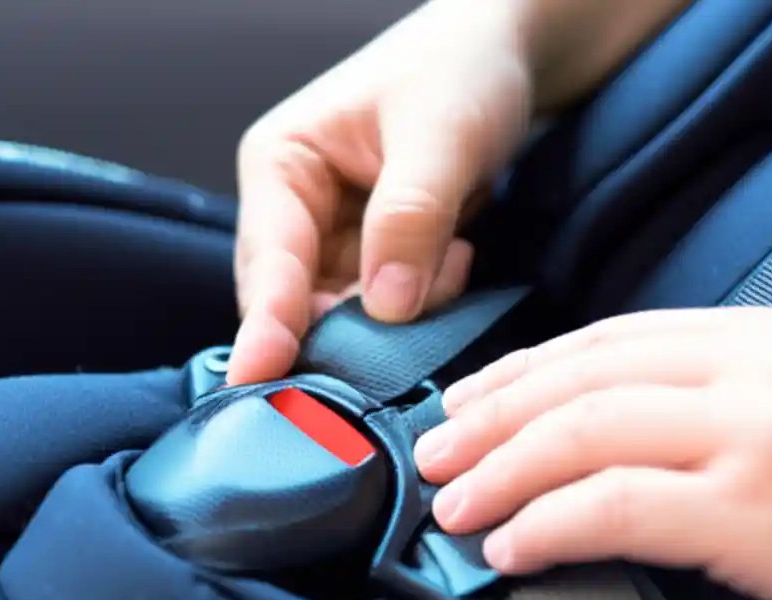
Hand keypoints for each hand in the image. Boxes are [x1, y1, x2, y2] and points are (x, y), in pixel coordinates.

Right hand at [227, 0, 528, 384]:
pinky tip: (458, 253)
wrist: (511, 52)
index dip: (268, 322)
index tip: (260, 375)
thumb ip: (410, 218)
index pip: (269, 260)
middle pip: (296, 303)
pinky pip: (386, 310)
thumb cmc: (463, 68)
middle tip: (406, 330)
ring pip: (345, 315)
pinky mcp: (372, 258)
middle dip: (352, 324)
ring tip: (455, 253)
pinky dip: (425, 299)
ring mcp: (332, 238)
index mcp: (281, 163)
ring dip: (402, 312)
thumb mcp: (441, 134)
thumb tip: (384, 308)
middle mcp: (293, 208)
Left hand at [414, 307, 771, 599]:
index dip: (516, 376)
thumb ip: (706, 409)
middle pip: (579, 383)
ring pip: (585, 435)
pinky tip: (513, 548)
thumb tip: (588, 437)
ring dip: (500, 473)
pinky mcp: (762, 512)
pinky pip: (619, 508)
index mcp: (759, 341)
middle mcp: (756, 371)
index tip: (461, 407)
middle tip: (433, 460)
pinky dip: (550, 524)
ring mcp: (761, 436)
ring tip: (454, 508)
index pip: (604, 343)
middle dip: (488, 422)